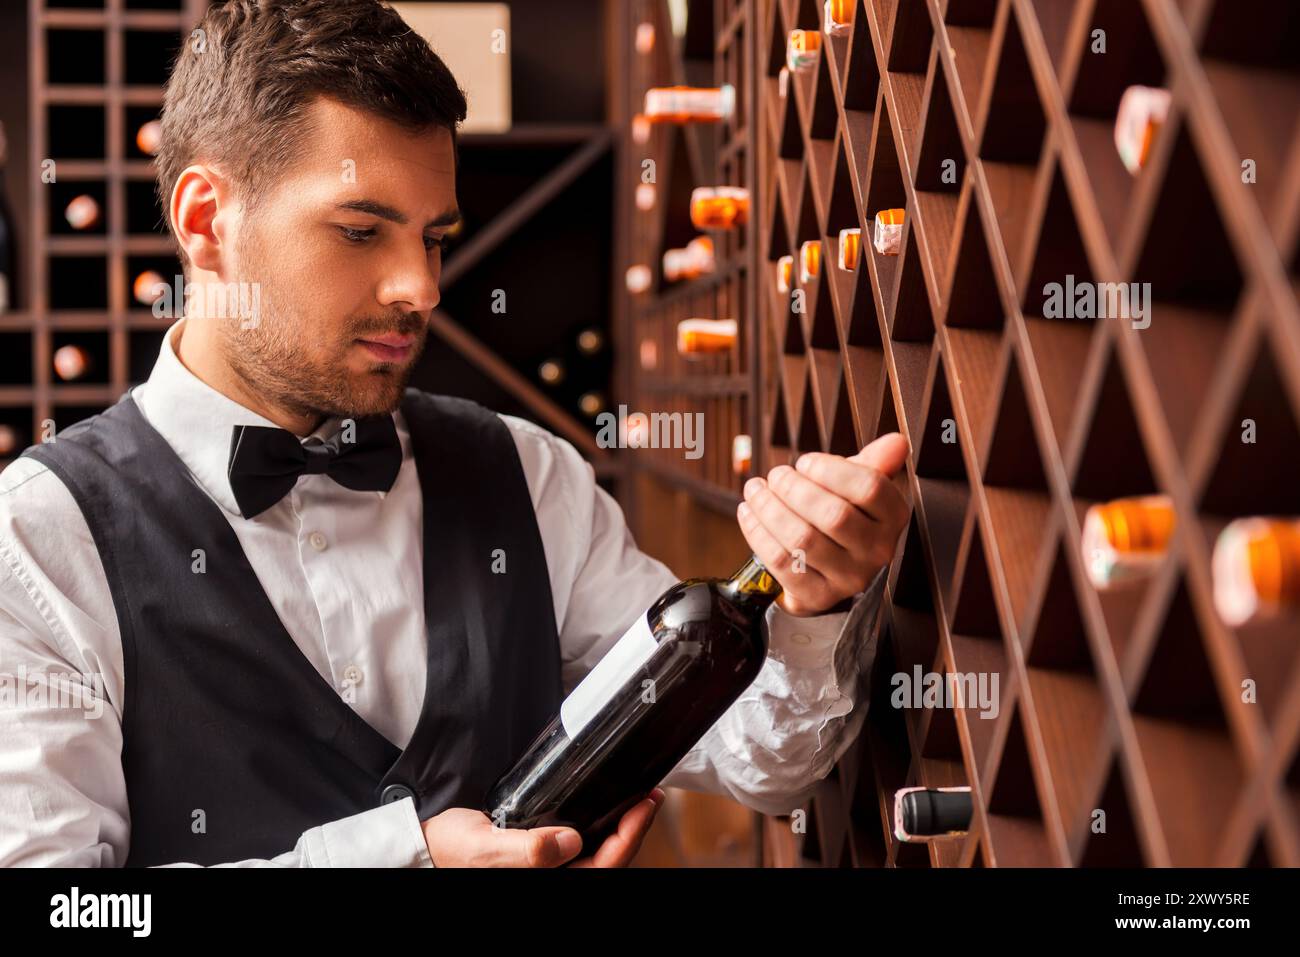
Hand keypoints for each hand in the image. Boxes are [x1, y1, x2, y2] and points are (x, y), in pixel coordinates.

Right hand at [420, 788, 664, 866]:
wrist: (429, 850)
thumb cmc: (451, 851)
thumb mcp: (486, 847)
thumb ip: (529, 850)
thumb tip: (571, 841)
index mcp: (544, 884)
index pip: (605, 866)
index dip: (631, 836)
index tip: (646, 804)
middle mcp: (553, 881)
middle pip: (609, 861)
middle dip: (634, 830)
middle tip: (650, 796)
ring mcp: (551, 873)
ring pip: (600, 857)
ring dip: (622, 831)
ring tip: (637, 801)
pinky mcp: (546, 861)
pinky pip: (585, 851)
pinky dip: (602, 831)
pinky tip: (607, 812)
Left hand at [736, 432, 909, 616]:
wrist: (827, 569)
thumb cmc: (842, 518)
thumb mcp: (857, 488)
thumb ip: (873, 463)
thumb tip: (896, 442)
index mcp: (892, 517)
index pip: (869, 489)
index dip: (830, 470)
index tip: (805, 462)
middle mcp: (877, 551)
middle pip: (834, 515)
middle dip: (794, 489)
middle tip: (776, 476)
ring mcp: (848, 577)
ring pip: (803, 540)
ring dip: (770, 509)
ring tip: (756, 490)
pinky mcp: (817, 595)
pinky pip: (781, 563)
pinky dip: (758, 533)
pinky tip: (748, 512)